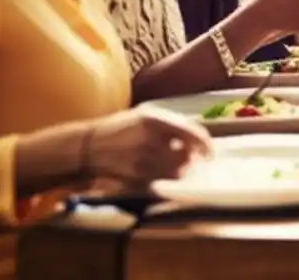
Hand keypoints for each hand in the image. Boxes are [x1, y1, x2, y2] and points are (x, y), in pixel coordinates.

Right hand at [82, 108, 211, 184]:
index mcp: (154, 120)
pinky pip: (162, 184)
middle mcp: (148, 141)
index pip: (193, 134)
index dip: (206, 146)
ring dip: (180, 172)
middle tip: (190, 161)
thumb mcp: (146, 115)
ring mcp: (141, 162)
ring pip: (177, 173)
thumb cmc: (122, 128)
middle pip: (187, 157)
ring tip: (170, 165)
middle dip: (192, 161)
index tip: (210, 153)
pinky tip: (157, 173)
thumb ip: (173, 124)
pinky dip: (166, 180)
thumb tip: (199, 139)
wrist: (88, 147)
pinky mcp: (134, 179)